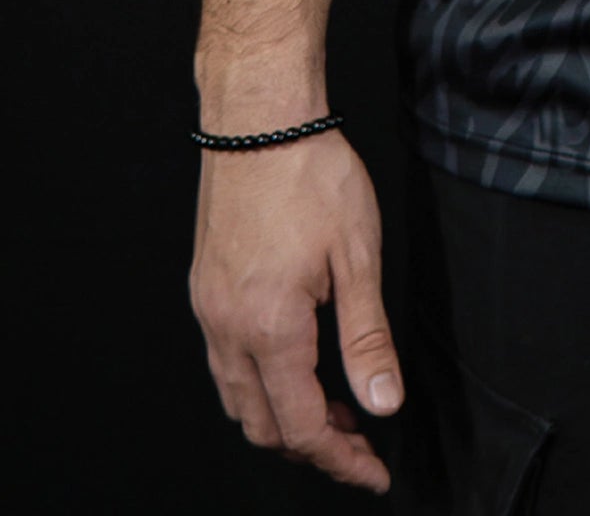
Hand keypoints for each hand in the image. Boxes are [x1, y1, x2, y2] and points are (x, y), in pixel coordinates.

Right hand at [189, 126, 402, 491]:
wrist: (259, 119)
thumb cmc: (312, 174)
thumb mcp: (357, 256)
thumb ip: (366, 337)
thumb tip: (383, 402)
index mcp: (270, 329)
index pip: (303, 426)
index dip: (342, 458)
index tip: (374, 471)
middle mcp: (227, 330)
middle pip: (264, 425)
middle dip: (314, 445)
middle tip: (361, 441)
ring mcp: (209, 311)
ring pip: (238, 399)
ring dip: (284, 418)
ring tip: (335, 407)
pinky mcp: (206, 289)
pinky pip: (225, 363)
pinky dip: (260, 384)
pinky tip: (296, 364)